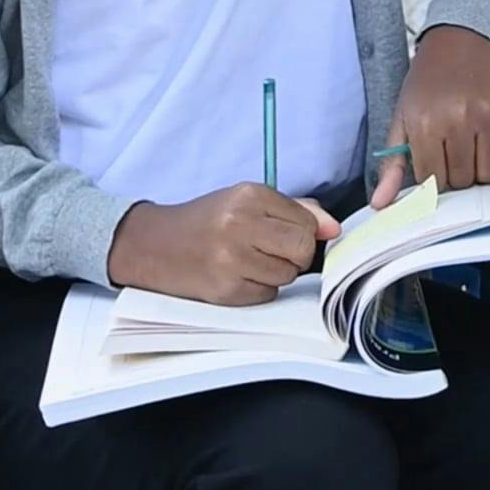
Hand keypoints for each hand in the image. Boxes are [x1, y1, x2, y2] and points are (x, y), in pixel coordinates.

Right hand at [108, 181, 339, 306]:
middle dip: (294, 255)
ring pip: (288, 275)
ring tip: (247, 261)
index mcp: (249, 195)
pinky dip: (258, 289)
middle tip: (268, 250)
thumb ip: (295, 211)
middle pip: (303, 249)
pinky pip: (267, 294)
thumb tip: (334, 228)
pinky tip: (236, 276)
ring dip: (275, 273)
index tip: (282, 233)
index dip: (302, 233)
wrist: (155, 246)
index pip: (307, 222)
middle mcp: (240, 224)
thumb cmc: (206, 222)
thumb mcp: (246, 202)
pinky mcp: (226, 289)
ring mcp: (232, 259)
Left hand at [372, 25, 489, 206]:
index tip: (434, 166)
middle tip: (452, 155)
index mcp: (426, 123)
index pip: (434, 182)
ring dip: (480, 170)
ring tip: (471, 149)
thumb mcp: (403, 117)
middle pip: (464, 181)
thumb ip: (393, 164)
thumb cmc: (429, 82)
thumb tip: (381, 204)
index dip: (434, 179)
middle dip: (457, 176)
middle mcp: (459, 119)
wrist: (462, 41)